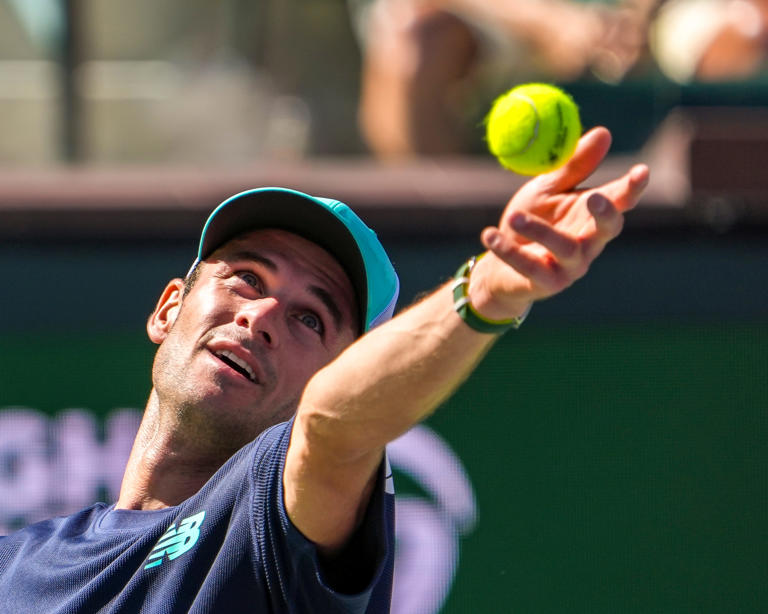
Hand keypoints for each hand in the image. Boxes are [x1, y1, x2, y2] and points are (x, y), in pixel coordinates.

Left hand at [470, 127, 648, 319]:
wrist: (499, 265)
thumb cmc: (530, 222)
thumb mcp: (547, 190)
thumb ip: (573, 166)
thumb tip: (605, 132)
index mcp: (591, 216)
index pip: (620, 201)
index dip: (633, 188)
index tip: (642, 171)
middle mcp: (589, 243)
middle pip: (608, 230)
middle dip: (605, 214)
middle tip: (594, 197)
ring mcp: (570, 267)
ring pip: (566, 248)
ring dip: (540, 231)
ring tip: (514, 216)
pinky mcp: (546, 284)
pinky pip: (530, 266)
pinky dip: (509, 251)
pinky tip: (490, 234)